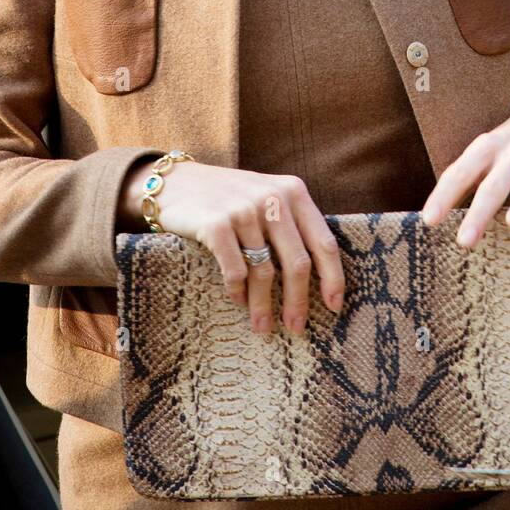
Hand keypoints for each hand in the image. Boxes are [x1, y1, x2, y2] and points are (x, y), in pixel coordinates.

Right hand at [118, 160, 343, 335]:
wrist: (176, 182)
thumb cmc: (228, 197)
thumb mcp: (267, 196)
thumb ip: (292, 222)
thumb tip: (320, 277)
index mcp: (293, 192)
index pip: (323, 242)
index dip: (333, 278)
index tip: (334, 306)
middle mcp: (273, 198)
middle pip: (298, 263)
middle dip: (298, 301)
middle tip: (296, 327)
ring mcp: (244, 210)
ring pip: (264, 272)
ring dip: (264, 306)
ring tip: (262, 327)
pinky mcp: (216, 224)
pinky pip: (235, 271)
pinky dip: (238, 292)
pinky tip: (237, 301)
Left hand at [419, 97, 509, 249]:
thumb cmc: (509, 145)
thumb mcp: (485, 150)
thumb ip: (465, 177)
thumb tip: (436, 213)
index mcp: (487, 148)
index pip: (460, 173)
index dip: (444, 196)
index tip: (429, 220)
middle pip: (494, 186)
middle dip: (479, 214)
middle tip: (464, 241)